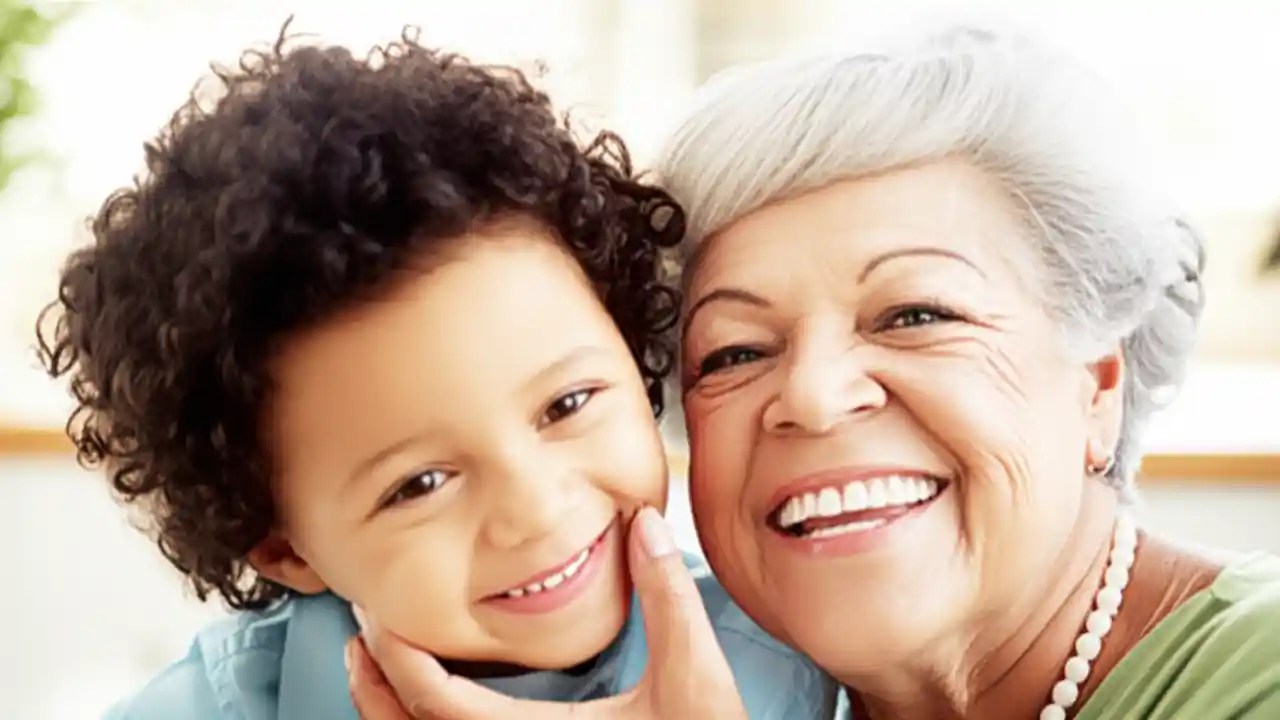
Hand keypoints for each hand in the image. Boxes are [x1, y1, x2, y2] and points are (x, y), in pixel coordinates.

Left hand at [346, 507, 746, 719]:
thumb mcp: (694, 678)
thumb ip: (669, 599)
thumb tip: (644, 525)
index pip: (444, 708)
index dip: (402, 662)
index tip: (377, 619)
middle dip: (377, 689)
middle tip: (362, 637)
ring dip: (396, 714)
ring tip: (381, 667)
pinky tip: (438, 706)